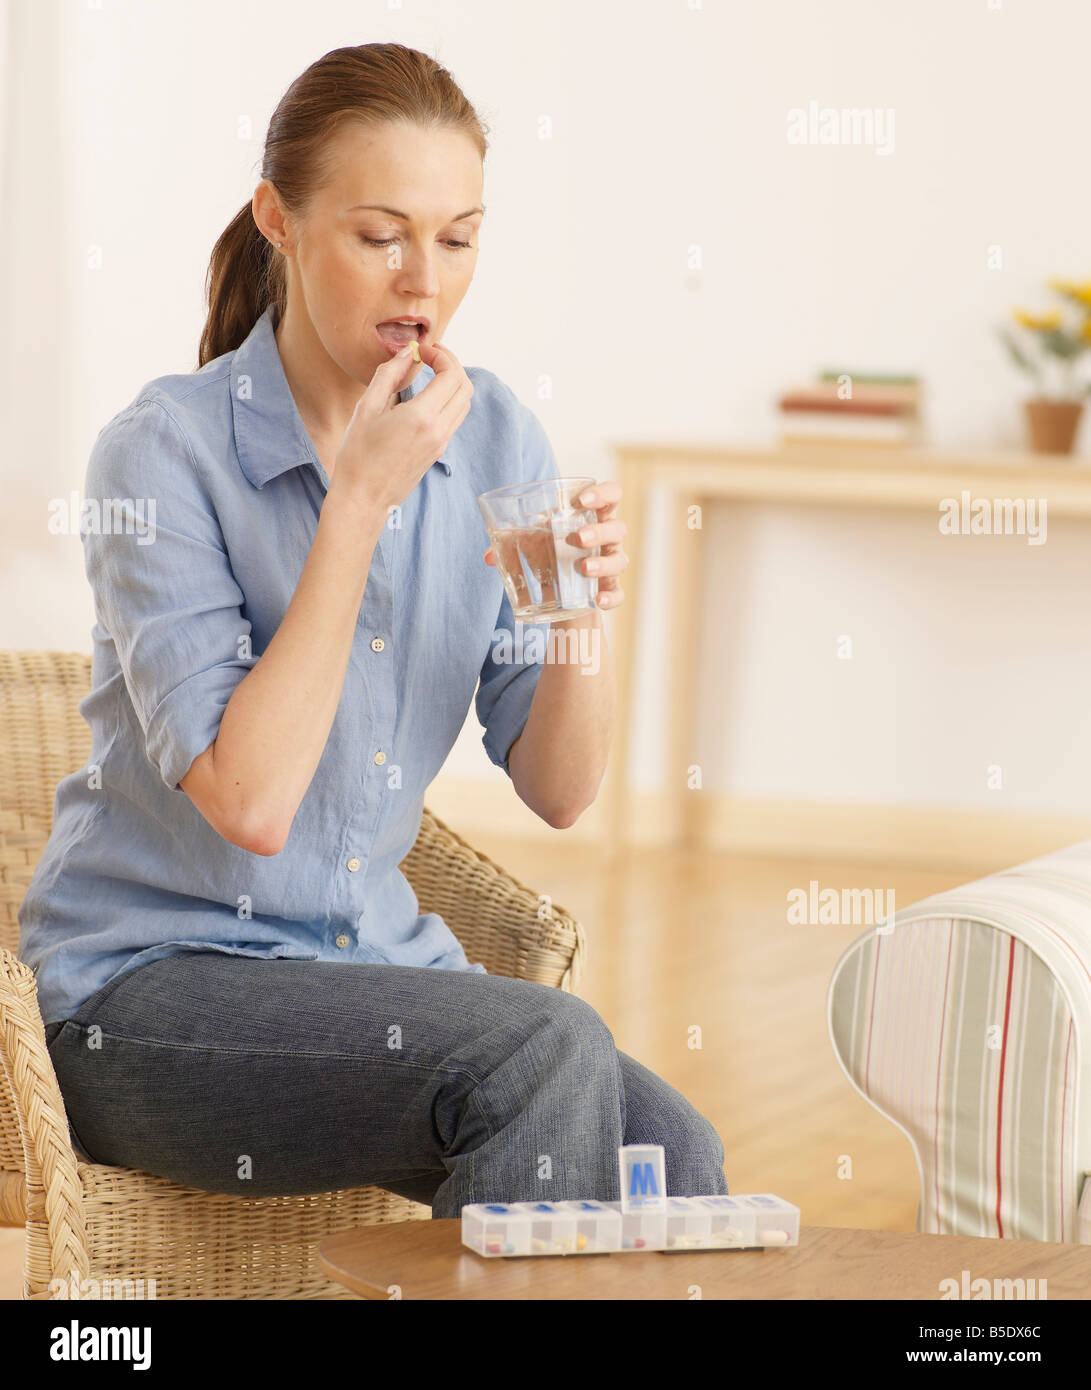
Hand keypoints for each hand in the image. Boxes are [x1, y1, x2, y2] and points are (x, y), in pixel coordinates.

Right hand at [331, 340, 473, 515]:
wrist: (363, 499)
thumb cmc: (358, 455)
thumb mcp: (366, 408)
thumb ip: (387, 375)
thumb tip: (405, 353)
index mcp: (422, 417)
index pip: (451, 375)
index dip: (440, 355)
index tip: (421, 350)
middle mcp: (439, 431)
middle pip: (465, 387)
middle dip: (451, 365)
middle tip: (430, 355)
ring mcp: (441, 444)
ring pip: (464, 404)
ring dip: (453, 383)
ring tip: (430, 372)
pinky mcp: (437, 452)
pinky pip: (454, 419)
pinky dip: (448, 400)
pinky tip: (426, 396)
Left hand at [484, 479, 627, 609]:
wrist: (559, 593)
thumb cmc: (549, 555)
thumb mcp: (533, 543)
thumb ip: (512, 543)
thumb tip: (488, 556)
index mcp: (592, 517)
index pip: (611, 496)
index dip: (602, 494)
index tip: (581, 501)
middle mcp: (607, 539)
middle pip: (617, 528)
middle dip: (599, 531)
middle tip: (577, 538)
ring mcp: (610, 565)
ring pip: (619, 560)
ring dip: (603, 563)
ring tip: (583, 568)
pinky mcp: (609, 590)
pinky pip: (618, 594)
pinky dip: (610, 597)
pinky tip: (598, 601)